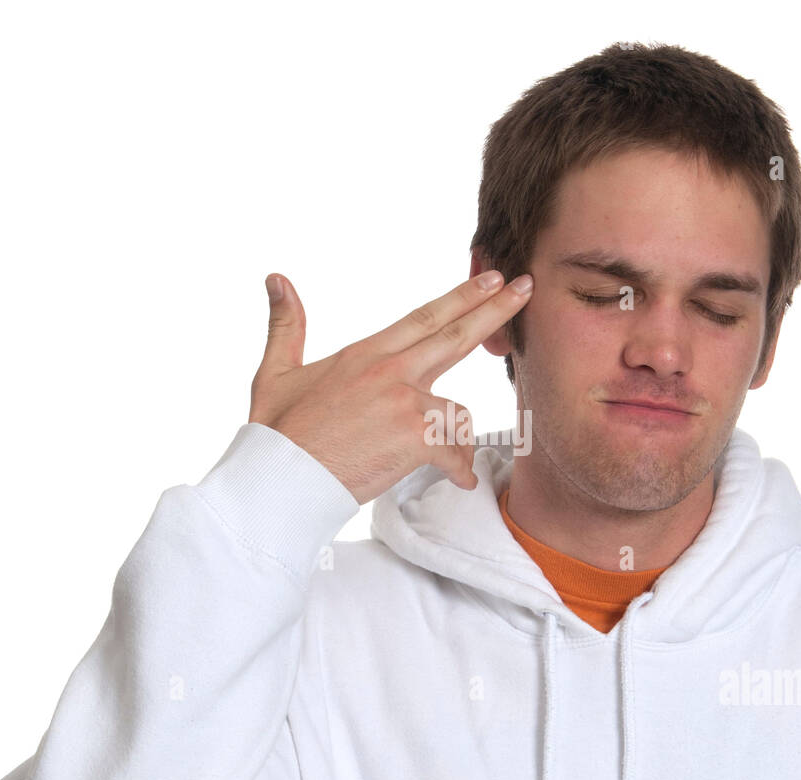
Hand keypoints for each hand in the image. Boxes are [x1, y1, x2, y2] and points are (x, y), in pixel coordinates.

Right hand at [249, 269, 532, 503]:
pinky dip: (459, 468)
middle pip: (455, 335)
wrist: (279, 479)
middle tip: (525, 287)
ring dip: (458, 438)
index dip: (462, 297)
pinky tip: (459, 480)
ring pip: (458, 411)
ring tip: (448, 463)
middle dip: (495, 309)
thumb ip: (286, 325)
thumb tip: (277, 279)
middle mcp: (389, 370)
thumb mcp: (275, 372)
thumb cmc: (278, 434)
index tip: (490, 278)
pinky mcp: (413, 437)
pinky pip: (455, 450)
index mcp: (365, 353)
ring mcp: (404, 402)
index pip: (424, 317)